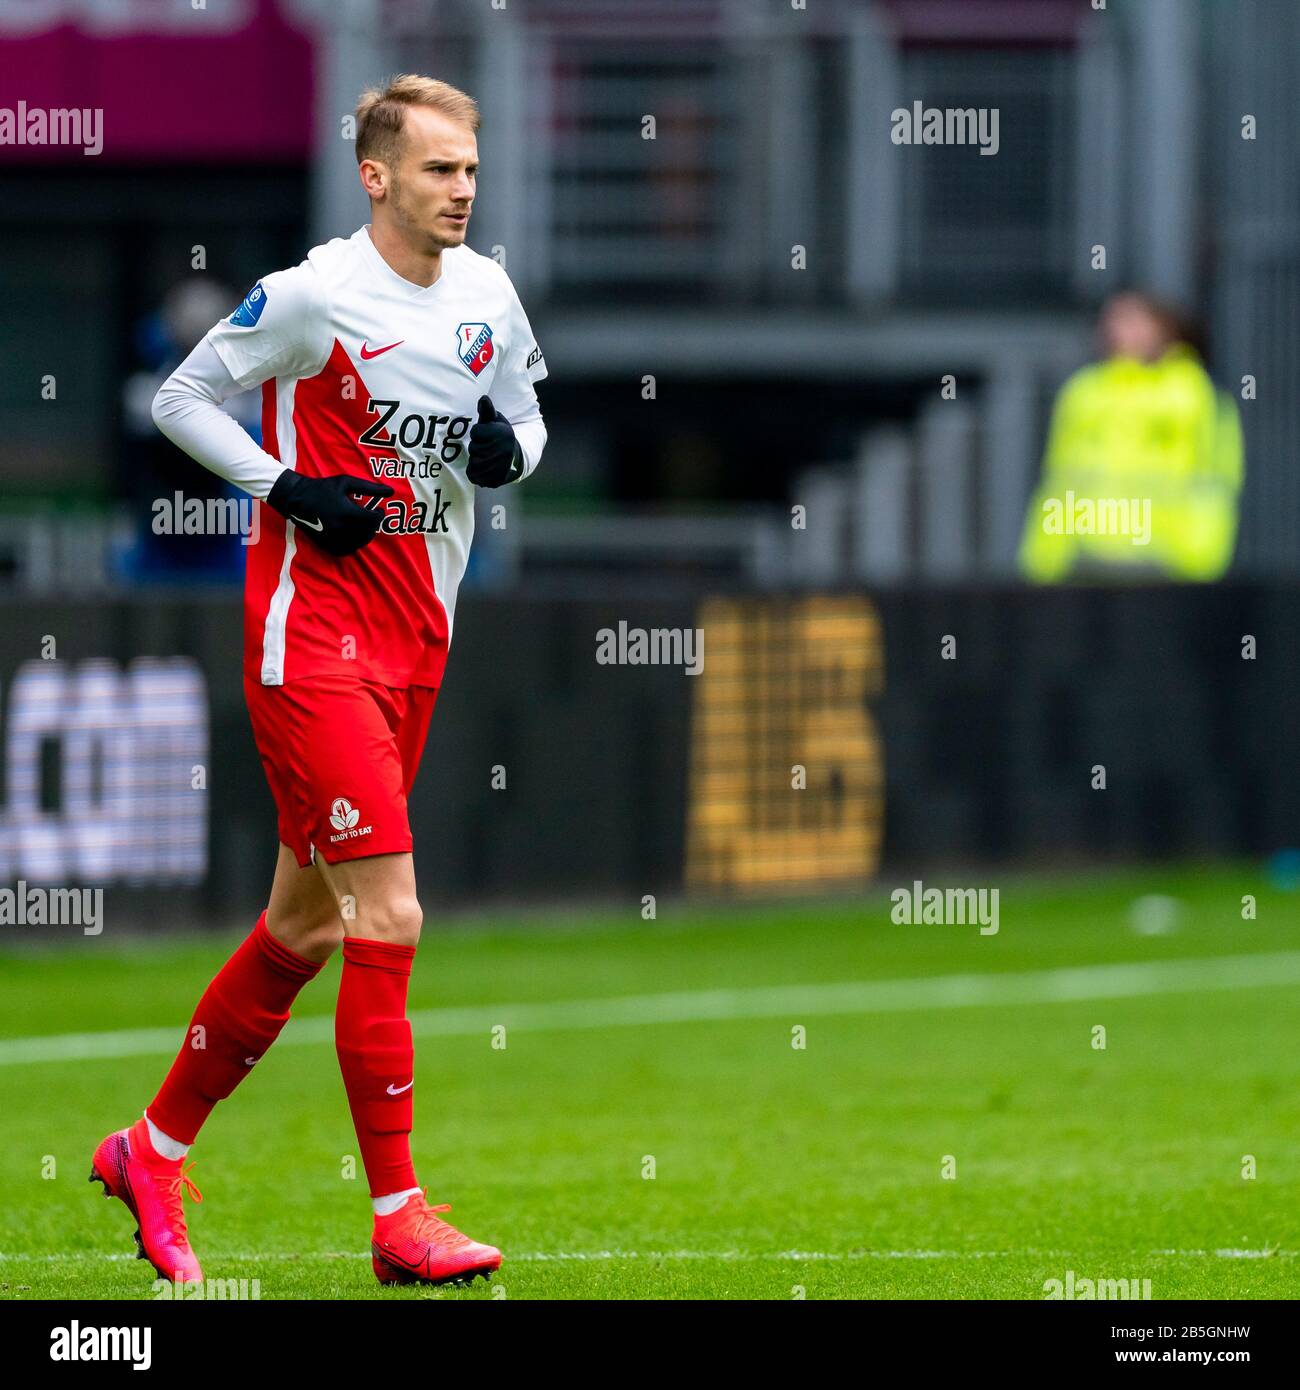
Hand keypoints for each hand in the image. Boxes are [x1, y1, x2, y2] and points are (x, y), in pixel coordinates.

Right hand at [266, 471, 393, 556]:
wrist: (296, 499)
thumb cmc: (323, 487)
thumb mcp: (346, 482)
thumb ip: (370, 487)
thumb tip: (391, 491)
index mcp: (347, 512)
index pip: (374, 519)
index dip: (380, 515)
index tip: (379, 509)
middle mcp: (341, 528)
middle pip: (369, 532)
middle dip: (374, 524)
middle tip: (372, 516)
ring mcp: (333, 539)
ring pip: (361, 543)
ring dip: (367, 534)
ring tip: (364, 524)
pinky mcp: (327, 546)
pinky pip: (348, 550)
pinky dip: (355, 543)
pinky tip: (354, 533)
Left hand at [467, 395, 523, 486]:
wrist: (515, 459)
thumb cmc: (500, 436)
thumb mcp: (496, 421)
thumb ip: (487, 410)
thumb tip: (483, 398)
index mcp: (502, 434)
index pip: (475, 432)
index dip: (478, 433)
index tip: (487, 435)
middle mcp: (503, 451)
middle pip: (473, 448)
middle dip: (477, 447)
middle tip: (487, 447)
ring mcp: (500, 467)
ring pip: (473, 464)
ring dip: (475, 460)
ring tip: (485, 457)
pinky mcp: (495, 480)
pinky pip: (474, 476)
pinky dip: (475, 473)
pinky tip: (484, 468)